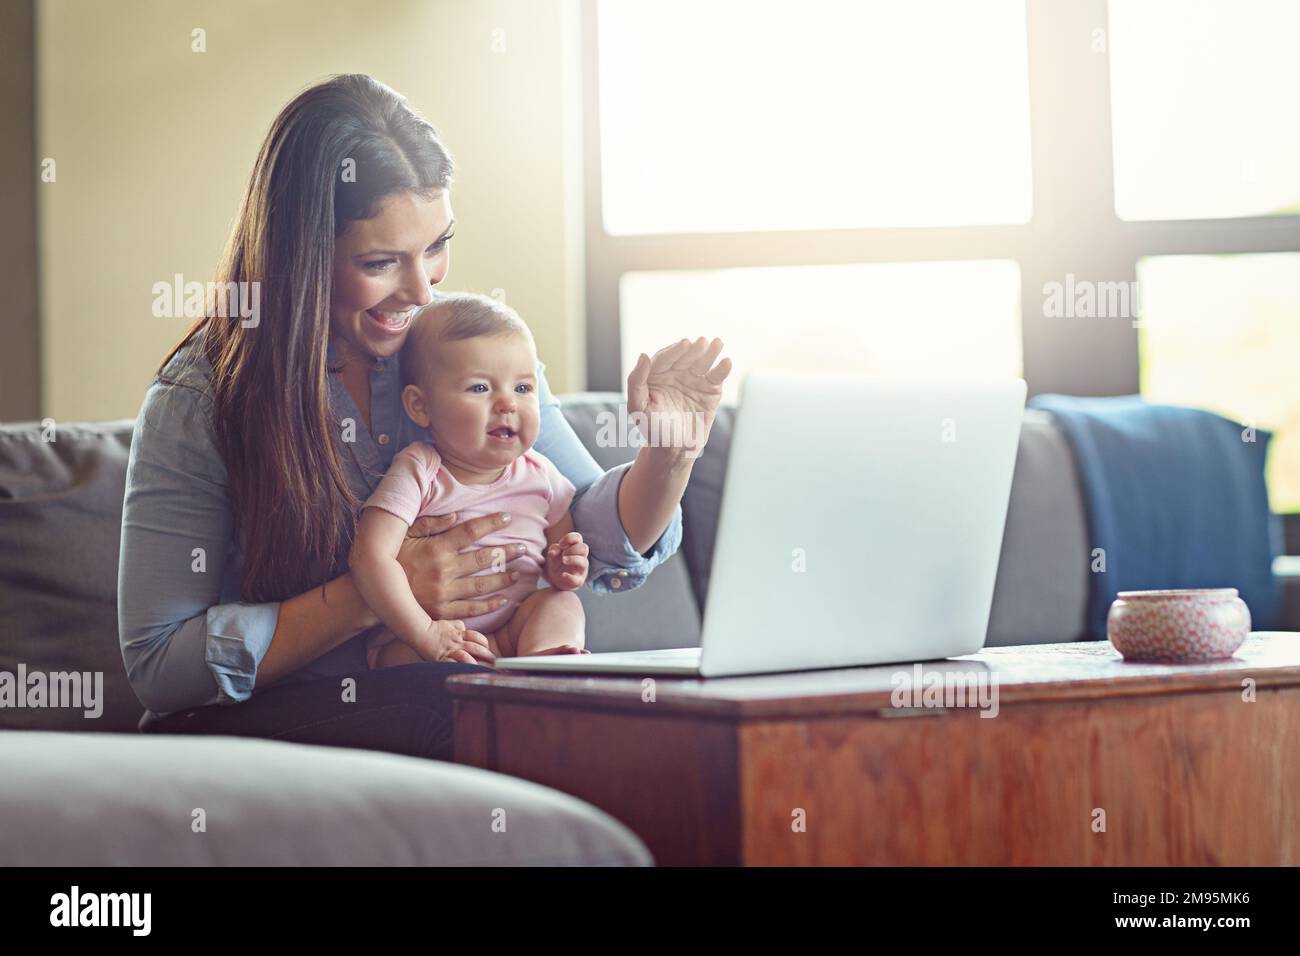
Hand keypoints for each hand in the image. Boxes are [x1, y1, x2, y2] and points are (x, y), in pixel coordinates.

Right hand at [396, 512, 538, 619]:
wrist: (373, 595)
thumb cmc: (392, 560)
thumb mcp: (406, 535)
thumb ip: (431, 523)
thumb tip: (456, 514)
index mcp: (436, 548)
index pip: (470, 531)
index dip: (491, 523)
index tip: (508, 517)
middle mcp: (443, 570)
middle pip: (484, 559)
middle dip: (507, 552)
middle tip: (524, 548)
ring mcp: (444, 593)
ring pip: (483, 585)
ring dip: (504, 578)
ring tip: (518, 573)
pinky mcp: (442, 612)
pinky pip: (472, 609)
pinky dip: (490, 605)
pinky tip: (504, 599)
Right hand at [408, 618, 494, 664]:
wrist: (419, 631)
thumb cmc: (434, 628)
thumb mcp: (449, 623)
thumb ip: (459, 626)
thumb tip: (466, 628)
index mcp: (460, 633)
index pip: (477, 637)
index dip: (485, 643)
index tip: (488, 648)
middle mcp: (457, 642)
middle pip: (475, 648)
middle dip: (486, 655)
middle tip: (494, 662)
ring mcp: (449, 651)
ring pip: (466, 656)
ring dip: (476, 663)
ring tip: (483, 669)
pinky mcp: (441, 659)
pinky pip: (452, 664)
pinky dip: (460, 669)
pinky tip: (466, 673)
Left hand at [545, 532, 588, 590]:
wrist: (556, 581)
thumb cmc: (557, 563)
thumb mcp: (553, 555)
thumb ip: (553, 550)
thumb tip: (554, 551)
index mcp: (575, 548)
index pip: (578, 538)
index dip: (570, 538)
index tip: (561, 544)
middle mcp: (581, 557)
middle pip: (584, 548)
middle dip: (573, 549)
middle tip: (563, 554)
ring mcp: (581, 570)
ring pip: (584, 562)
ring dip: (573, 559)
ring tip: (563, 560)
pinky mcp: (578, 581)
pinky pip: (577, 580)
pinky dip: (570, 577)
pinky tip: (563, 575)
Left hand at [626, 337, 731, 460]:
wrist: (674, 449)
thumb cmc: (652, 428)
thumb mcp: (637, 407)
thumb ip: (636, 381)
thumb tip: (644, 355)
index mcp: (657, 374)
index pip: (666, 358)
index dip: (675, 350)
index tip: (685, 344)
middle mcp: (676, 373)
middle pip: (686, 357)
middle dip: (694, 349)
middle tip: (703, 342)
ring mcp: (694, 380)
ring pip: (703, 363)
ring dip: (711, 352)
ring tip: (718, 343)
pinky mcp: (710, 390)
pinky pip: (716, 377)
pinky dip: (722, 369)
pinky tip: (726, 362)